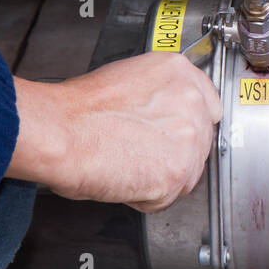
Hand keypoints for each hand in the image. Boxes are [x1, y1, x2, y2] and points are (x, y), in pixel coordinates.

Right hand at [8, 53, 222, 212]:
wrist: (60, 133)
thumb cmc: (77, 110)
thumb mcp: (126, 78)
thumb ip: (158, 95)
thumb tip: (161, 113)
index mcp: (178, 72)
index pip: (208, 104)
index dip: (187, 124)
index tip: (175, 133)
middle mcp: (191, 102)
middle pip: (200, 140)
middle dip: (172, 152)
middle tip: (140, 152)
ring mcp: (189, 138)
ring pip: (187, 171)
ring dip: (159, 176)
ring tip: (127, 164)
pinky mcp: (178, 173)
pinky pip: (167, 196)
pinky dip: (145, 196)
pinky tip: (123, 178)